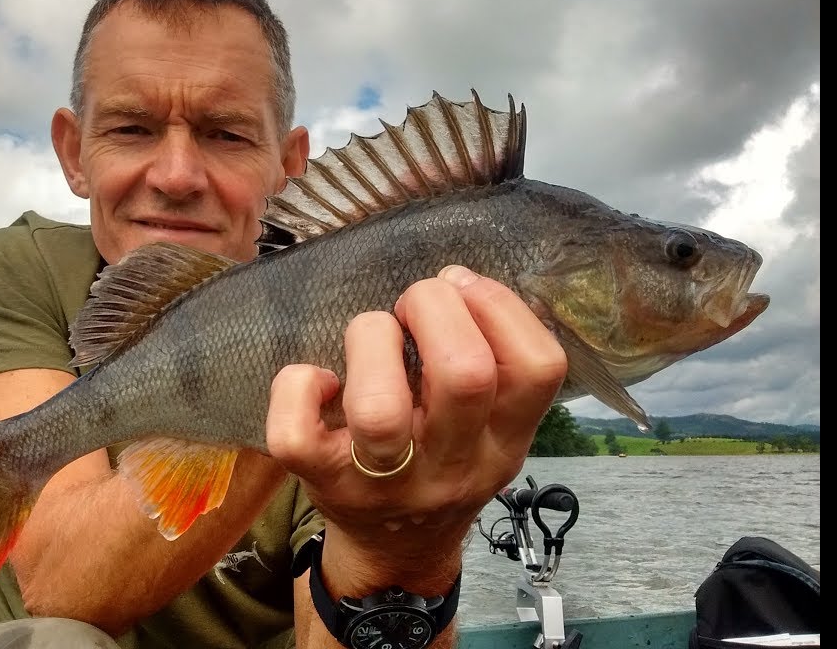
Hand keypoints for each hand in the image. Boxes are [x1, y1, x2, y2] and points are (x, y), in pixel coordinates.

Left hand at [266, 264, 567, 567]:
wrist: (397, 553)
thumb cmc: (443, 464)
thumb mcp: (492, 428)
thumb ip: (492, 362)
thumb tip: (453, 283)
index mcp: (504, 443)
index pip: (539, 368)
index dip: (501, 307)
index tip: (464, 290)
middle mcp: (452, 466)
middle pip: (464, 375)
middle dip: (434, 308)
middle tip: (413, 304)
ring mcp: (384, 481)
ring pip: (378, 409)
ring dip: (370, 340)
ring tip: (371, 335)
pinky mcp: (323, 484)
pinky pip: (297, 434)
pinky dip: (298, 386)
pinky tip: (319, 382)